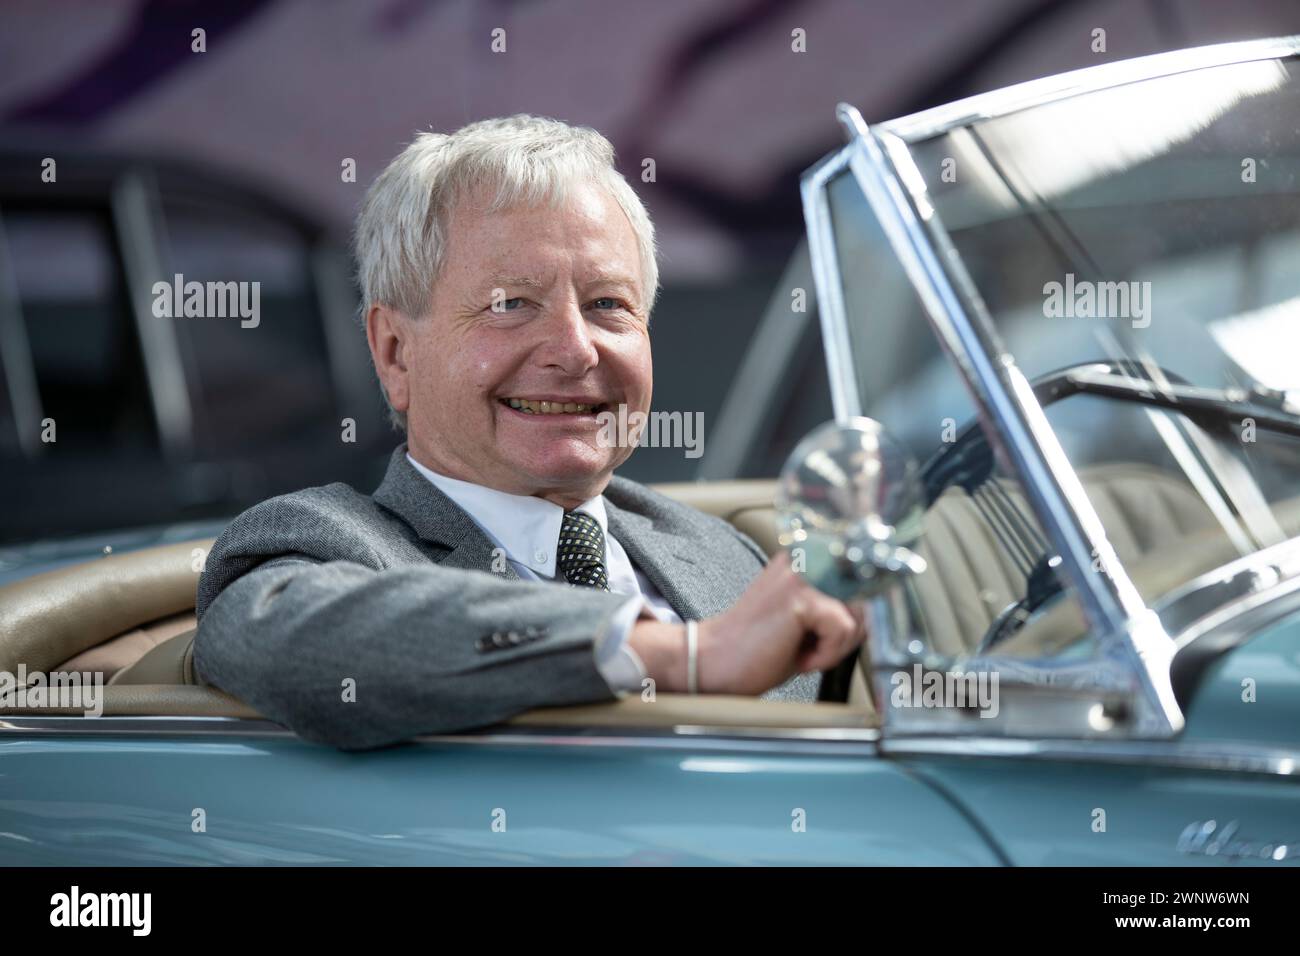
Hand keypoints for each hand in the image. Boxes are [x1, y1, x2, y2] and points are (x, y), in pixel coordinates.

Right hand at [629, 553, 865, 694]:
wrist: (714, 660)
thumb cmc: (757, 645)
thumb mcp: (805, 616)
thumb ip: (837, 601)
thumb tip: (878, 606)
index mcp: (806, 554)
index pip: (863, 570)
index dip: (863, 603)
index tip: (847, 625)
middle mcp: (806, 556)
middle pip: (866, 594)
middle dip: (848, 630)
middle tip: (813, 645)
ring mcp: (803, 574)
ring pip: (859, 614)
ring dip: (836, 644)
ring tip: (802, 648)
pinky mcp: (801, 598)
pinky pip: (843, 630)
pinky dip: (826, 654)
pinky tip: (798, 656)